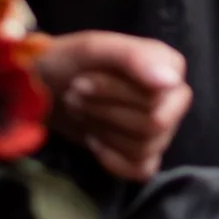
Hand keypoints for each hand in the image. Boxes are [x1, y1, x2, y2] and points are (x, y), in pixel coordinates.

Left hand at [36, 31, 192, 181]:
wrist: (45, 85)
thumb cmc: (70, 62)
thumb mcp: (94, 49)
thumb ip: (134, 57)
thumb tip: (170, 82)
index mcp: (170, 66)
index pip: (158, 97)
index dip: (117, 94)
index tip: (82, 81)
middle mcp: (173, 97)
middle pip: (153, 124)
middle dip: (105, 112)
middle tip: (75, 96)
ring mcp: (162, 129)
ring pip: (145, 147)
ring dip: (103, 130)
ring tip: (80, 111)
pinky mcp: (145, 154)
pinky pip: (142, 170)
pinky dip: (113, 160)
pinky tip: (94, 141)